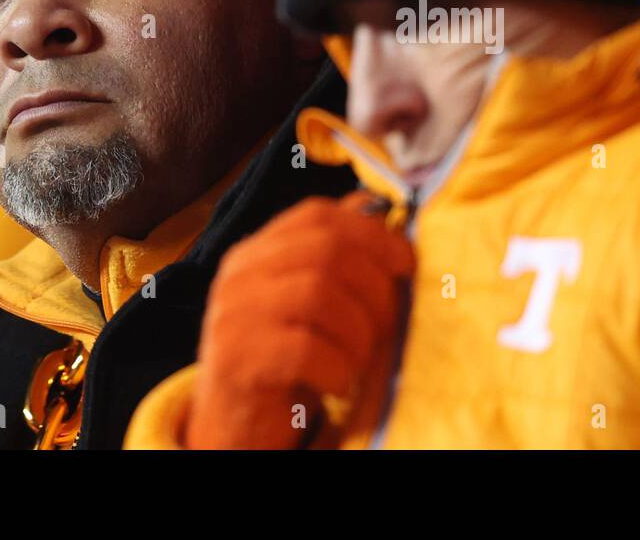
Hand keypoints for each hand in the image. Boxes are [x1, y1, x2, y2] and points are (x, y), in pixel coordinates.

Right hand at [185, 191, 413, 448]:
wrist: (238, 424)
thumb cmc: (287, 359)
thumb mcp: (310, 301)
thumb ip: (339, 259)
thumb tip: (396, 224)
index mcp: (259, 251)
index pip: (319, 215)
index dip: (372, 233)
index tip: (405, 264)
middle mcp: (240, 274)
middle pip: (326, 250)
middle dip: (374, 286)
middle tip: (386, 324)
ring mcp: (234, 314)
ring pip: (318, 294)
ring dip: (358, 332)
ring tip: (359, 360)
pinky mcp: (238, 359)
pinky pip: (305, 349)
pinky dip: (337, 368)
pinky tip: (338, 384)